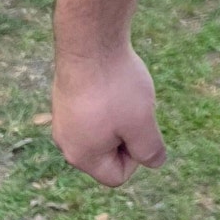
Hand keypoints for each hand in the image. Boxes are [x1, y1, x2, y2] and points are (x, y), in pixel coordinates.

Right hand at [52, 45, 166, 186]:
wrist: (90, 42)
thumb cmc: (116, 86)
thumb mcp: (141, 122)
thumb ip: (149, 149)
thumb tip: (156, 163)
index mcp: (82, 156)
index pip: (116, 176)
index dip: (137, 155)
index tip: (141, 126)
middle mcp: (66, 142)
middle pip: (109, 152)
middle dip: (128, 132)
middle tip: (133, 105)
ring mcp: (63, 118)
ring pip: (103, 127)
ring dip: (120, 113)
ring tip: (123, 90)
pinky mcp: (67, 96)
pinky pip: (94, 109)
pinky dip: (108, 97)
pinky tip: (112, 78)